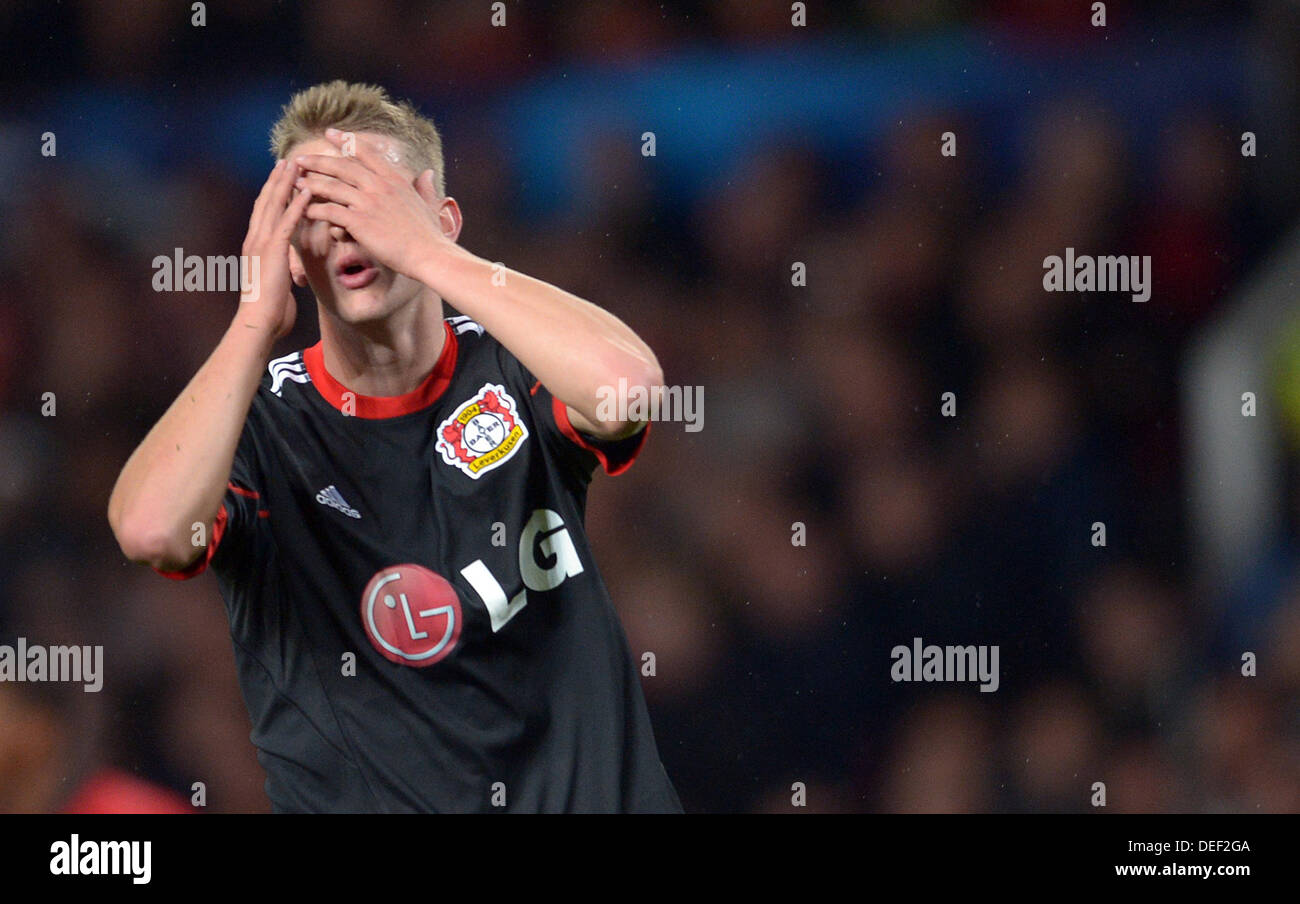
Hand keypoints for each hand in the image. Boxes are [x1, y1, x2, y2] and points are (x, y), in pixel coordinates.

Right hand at [235, 159, 312, 339]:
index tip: (278, 178)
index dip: (270, 193)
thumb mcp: (273, 283)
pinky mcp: (274, 250)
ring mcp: (263, 242)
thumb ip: (278, 270)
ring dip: (286, 184)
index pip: (262, 213)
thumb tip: (286, 270)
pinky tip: (306, 190)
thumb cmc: (268, 309)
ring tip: (296, 165)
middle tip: (286, 161)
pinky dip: (297, 204)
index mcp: (254, 245)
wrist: (258, 320)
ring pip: (274, 205)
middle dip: (276, 180)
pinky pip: (288, 221)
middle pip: (266, 202)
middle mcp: (255, 239)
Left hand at [293, 129, 449, 277]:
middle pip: (342, 166)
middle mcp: (379, 186)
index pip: (366, 152)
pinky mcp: (360, 222)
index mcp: (395, 179)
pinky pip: (331, 212)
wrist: (429, 255)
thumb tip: (428, 173)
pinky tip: (306, 211)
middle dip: (318, 162)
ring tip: (296, 184)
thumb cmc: (430, 235)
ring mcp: (368, 203)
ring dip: (311, 185)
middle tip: (300, 160)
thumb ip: (425, 187)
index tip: (331, 133)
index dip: (346, 141)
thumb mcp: (429, 204)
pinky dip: (316, 211)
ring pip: (332, 187)